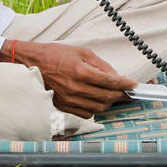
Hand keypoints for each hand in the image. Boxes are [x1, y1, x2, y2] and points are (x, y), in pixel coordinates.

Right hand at [3, 40, 138, 117]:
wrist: (32, 63)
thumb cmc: (56, 54)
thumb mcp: (81, 52)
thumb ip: (101, 65)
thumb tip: (116, 76)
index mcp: (80, 71)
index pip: (109, 81)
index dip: (125, 84)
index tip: (134, 85)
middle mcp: (75, 88)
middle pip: (106, 97)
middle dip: (120, 95)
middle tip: (126, 90)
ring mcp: (69, 99)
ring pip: (98, 108)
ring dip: (109, 102)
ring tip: (111, 94)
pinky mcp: (64, 107)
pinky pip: (86, 113)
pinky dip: (95, 108)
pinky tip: (96, 100)